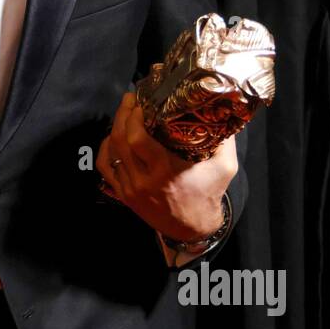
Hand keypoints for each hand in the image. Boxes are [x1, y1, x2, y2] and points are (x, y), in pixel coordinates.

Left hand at [96, 90, 237, 240]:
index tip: (140, 102)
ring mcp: (130, 188)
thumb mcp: (225, 167)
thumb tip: (222, 110)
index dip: (133, 117)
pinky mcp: (123, 194)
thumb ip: (225, 140)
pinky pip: (105, 166)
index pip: (137, 140)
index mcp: (165, 171)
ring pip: (110, 151)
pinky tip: (114, 137)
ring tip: (124, 113)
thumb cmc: (208, 194)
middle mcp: (143, 180)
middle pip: (119, 140)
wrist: (192, 229)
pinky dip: (106, 148)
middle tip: (130, 99)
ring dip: (114, 128)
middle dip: (122, 115)